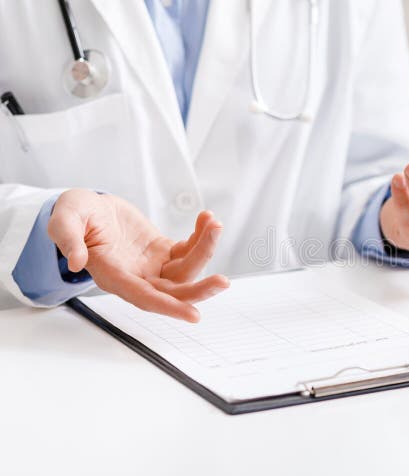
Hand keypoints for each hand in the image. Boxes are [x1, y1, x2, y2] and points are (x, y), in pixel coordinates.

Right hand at [48, 189, 228, 321]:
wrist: (88, 208)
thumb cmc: (75, 216)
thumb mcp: (64, 220)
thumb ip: (67, 238)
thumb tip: (76, 261)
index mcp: (113, 276)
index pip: (144, 297)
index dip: (168, 307)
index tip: (193, 315)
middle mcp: (137, 277)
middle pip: (174, 291)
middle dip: (200, 289)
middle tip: (223, 282)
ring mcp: (153, 266)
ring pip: (187, 269)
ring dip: (205, 249)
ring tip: (215, 225)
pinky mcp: (164, 252)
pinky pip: (188, 249)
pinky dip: (201, 236)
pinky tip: (207, 220)